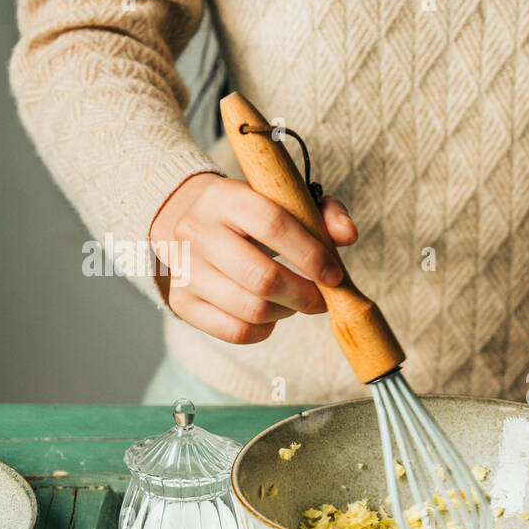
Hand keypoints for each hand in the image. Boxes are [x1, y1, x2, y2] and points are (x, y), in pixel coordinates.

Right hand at [148, 172, 358, 343]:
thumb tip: (348, 235)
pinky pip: (234, 331)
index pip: (272, 224)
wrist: (186, 219)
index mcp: (225, 197)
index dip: (310, 254)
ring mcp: (184, 268)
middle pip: (261, 277)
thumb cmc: (250, 214)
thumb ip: (323, 213)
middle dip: (303, 295)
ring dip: (286, 313)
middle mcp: (196, 231)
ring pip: (250, 309)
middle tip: (322, 300)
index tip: (334, 275)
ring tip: (296, 302)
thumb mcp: (284, 201)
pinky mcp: (181, 300)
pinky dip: (264, 331)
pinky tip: (272, 317)